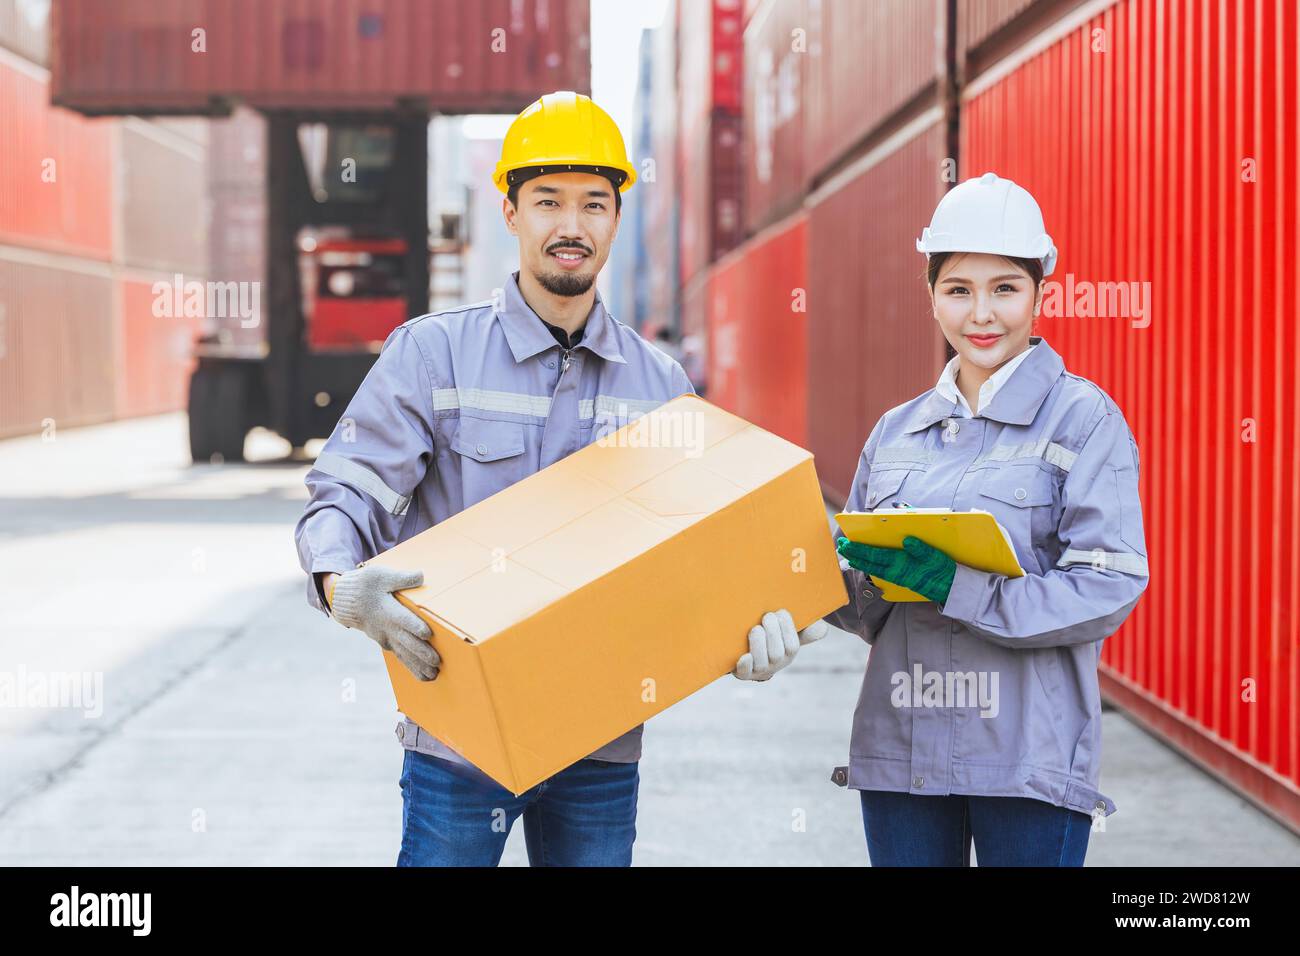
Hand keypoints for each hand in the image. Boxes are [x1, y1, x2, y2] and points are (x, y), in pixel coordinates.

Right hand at [328, 566, 440, 680]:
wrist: (344, 601)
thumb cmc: (365, 585)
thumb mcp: (381, 575)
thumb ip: (402, 578)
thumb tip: (421, 575)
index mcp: (387, 610)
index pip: (402, 620)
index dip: (414, 626)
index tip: (427, 634)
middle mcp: (387, 627)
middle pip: (406, 641)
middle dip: (421, 652)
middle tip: (436, 662)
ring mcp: (385, 637)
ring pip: (404, 654)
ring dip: (418, 665)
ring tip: (433, 675)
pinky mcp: (386, 642)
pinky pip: (400, 656)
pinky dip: (411, 667)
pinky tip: (424, 676)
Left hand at [733, 609, 827, 680]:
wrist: (751, 656)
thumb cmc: (773, 638)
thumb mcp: (789, 633)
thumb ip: (805, 630)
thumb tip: (822, 628)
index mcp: (788, 653)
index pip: (792, 645)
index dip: (787, 628)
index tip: (781, 612)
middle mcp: (775, 664)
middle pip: (776, 654)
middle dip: (772, 633)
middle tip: (767, 616)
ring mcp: (759, 670)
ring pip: (761, 663)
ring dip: (758, 644)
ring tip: (755, 629)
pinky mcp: (743, 673)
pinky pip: (744, 673)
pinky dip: (744, 665)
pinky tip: (744, 656)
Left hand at [836, 535, 955, 603]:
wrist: (951, 589)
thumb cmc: (943, 570)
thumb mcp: (936, 557)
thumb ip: (921, 549)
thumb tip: (908, 540)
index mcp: (903, 564)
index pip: (876, 555)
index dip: (860, 549)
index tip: (847, 543)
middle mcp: (897, 571)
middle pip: (870, 562)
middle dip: (854, 554)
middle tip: (840, 545)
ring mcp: (897, 577)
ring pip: (873, 568)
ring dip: (860, 560)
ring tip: (847, 552)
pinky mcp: (900, 580)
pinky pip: (880, 572)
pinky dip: (870, 566)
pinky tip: (864, 563)